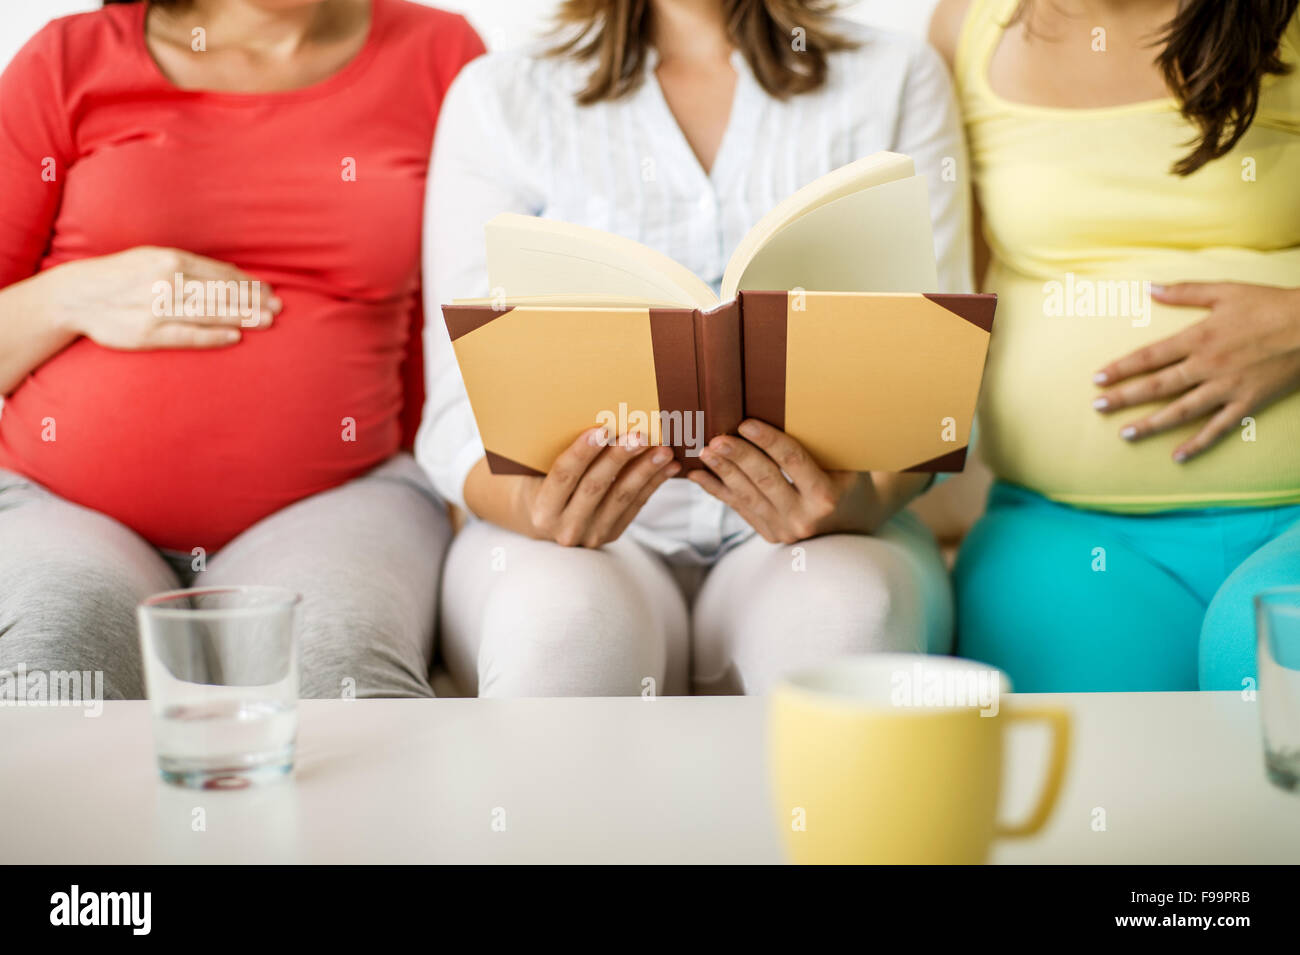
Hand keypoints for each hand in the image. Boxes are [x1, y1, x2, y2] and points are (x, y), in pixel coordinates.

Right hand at [40, 246, 279, 349]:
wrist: (76, 295)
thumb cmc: (122, 276)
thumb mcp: (153, 258)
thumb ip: (190, 265)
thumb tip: (231, 272)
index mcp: (169, 259)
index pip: (219, 274)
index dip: (247, 284)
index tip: (268, 292)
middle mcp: (166, 281)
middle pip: (221, 293)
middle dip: (253, 301)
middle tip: (278, 308)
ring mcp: (157, 308)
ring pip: (210, 313)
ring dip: (242, 317)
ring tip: (266, 321)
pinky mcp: (147, 333)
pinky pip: (188, 336)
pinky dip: (213, 336)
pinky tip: (235, 337)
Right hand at [521, 427, 679, 547]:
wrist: (545, 523)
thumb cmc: (539, 487)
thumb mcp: (537, 474)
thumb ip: (554, 454)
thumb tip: (588, 421)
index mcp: (542, 510)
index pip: (563, 476)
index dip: (582, 452)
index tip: (601, 429)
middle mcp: (566, 527)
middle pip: (596, 487)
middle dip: (619, 458)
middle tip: (640, 435)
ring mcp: (591, 534)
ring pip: (621, 497)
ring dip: (645, 471)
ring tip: (663, 450)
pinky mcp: (611, 534)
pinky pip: (636, 505)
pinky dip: (653, 483)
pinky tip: (669, 466)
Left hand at [687, 419, 882, 543]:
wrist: (853, 521)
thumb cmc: (847, 480)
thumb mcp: (845, 462)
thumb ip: (819, 443)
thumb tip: (787, 404)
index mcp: (827, 496)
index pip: (793, 461)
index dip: (768, 441)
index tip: (746, 423)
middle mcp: (805, 517)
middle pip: (765, 480)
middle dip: (738, 457)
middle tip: (717, 437)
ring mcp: (785, 530)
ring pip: (747, 497)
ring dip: (722, 472)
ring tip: (705, 451)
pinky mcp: (770, 535)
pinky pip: (739, 509)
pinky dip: (716, 491)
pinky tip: (698, 475)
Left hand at [1092, 282, 1299, 460]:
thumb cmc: (1271, 305)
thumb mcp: (1225, 291)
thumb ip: (1185, 292)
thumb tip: (1149, 287)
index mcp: (1199, 337)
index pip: (1149, 356)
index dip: (1121, 368)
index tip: (1097, 379)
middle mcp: (1207, 365)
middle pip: (1157, 386)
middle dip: (1124, 397)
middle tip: (1097, 407)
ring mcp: (1227, 387)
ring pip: (1180, 411)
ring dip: (1150, 424)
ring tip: (1124, 434)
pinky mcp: (1247, 403)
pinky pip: (1217, 428)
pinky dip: (1197, 444)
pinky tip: (1177, 456)